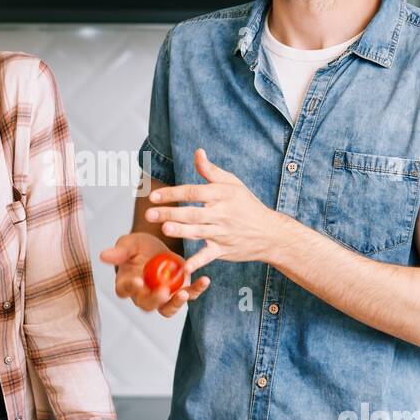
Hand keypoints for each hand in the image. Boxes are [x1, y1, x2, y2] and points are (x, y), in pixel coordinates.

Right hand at [99, 231, 209, 316]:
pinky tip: (204, 280)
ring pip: (168, 308)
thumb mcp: (130, 244)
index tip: (138, 281)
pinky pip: (189, 295)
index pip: (125, 290)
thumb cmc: (139, 246)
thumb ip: (120, 251)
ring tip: (185, 293)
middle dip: (155, 300)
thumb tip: (103, 255)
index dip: (130, 288)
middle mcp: (143, 295)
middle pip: (147, 305)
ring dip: (176, 303)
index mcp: (126, 284)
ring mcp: (162, 296)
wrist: (158, 246)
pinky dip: (197, 290)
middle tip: (163, 291)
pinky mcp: (180, 291)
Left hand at [144, 148, 283, 275]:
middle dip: (170, 213)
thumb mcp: (233, 184)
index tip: (153, 196)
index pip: (193, 192)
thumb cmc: (247, 205)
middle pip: (192, 212)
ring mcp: (222, 233)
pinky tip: (185, 267)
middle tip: (149, 213)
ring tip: (164, 228)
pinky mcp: (223, 250)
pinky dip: (197, 262)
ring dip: (181, 231)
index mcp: (221, 195)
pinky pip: (208, 256)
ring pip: (198, 231)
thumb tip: (197, 152)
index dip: (172, 193)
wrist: (270, 233)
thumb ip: (211, 170)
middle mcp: (222, 213)